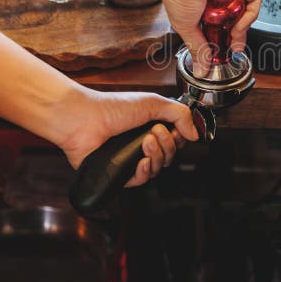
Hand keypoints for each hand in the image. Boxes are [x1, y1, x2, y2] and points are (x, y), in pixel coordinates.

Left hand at [56, 89, 199, 186]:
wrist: (85, 119)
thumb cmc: (113, 107)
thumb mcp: (154, 102)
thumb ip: (180, 114)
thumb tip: (195, 134)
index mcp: (150, 127)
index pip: (176, 140)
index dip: (179, 138)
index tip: (176, 130)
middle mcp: (141, 143)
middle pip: (170, 155)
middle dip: (167, 144)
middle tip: (154, 132)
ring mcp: (130, 159)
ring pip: (158, 168)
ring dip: (157, 155)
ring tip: (145, 141)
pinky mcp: (119, 173)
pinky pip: (141, 180)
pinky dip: (145, 171)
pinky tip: (141, 161)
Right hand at [159, 0, 260, 77]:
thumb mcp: (187, 28)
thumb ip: (198, 49)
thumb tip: (201, 71)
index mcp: (204, 1)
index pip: (222, 22)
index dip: (226, 38)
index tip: (226, 51)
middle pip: (236, 17)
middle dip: (237, 36)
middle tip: (234, 49)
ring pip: (246, 9)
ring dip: (243, 27)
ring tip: (235, 38)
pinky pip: (254, 0)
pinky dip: (250, 15)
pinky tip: (239, 24)